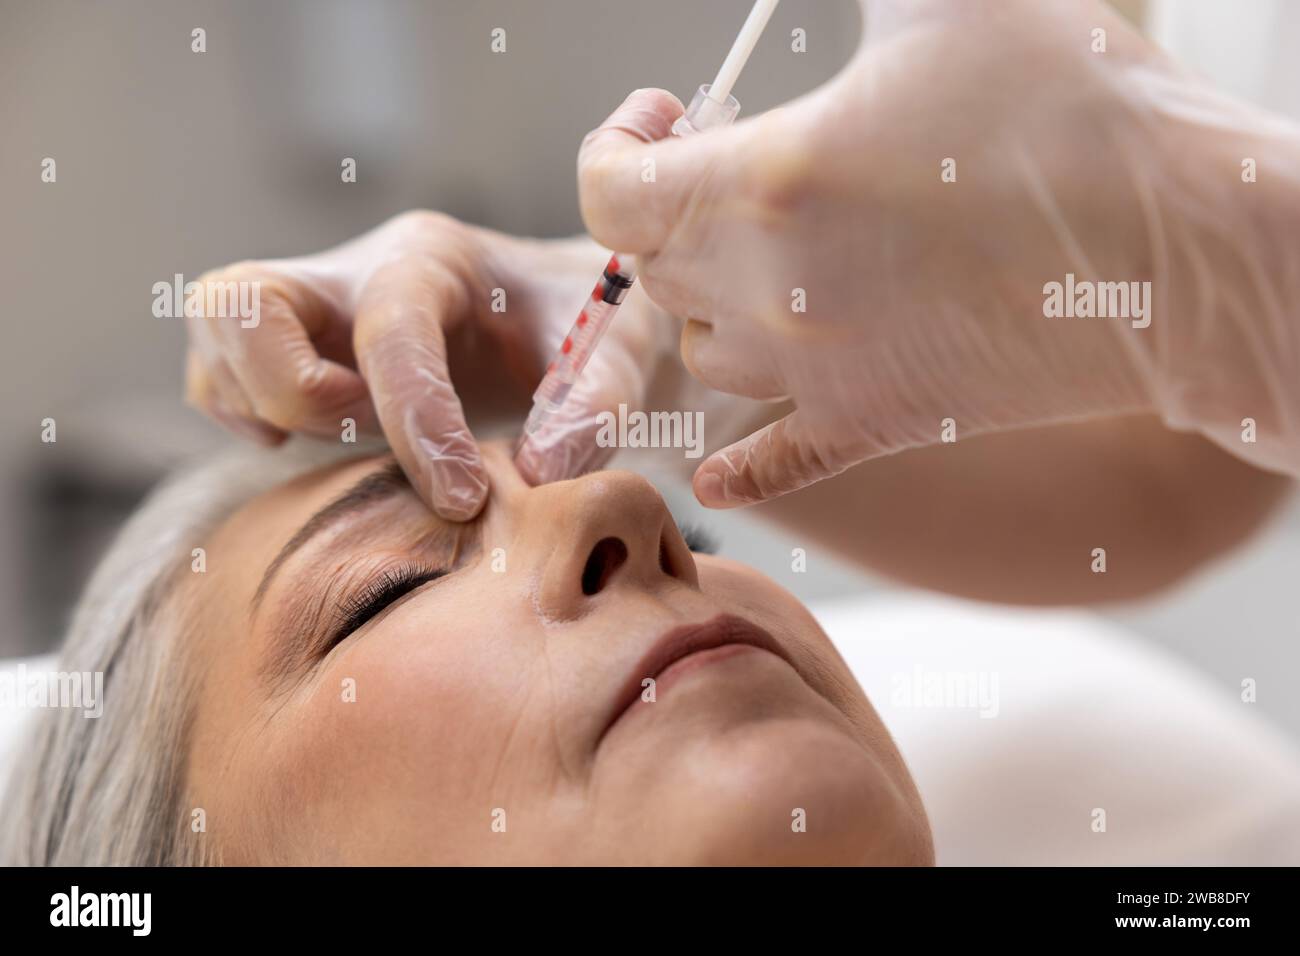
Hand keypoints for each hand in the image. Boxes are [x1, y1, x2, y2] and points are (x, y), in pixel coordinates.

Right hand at [185, 211, 673, 517]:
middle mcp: (357, 271)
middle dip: (293, 389)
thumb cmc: (599, 326)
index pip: (392, 332)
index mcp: (436, 259)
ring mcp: (315, 305)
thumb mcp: (623, 350)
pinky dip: (246, 415)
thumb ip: (595, 405)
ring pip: (216, 330)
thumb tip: (539, 472)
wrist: (576, 314)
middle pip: (245, 300)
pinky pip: (219, 373)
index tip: (463, 499)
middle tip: (367, 434)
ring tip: (354, 434)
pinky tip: (321, 439)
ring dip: (266, 402)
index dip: (416, 423)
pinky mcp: (294, 347)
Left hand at [579, 0, 1299, 506]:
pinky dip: (741, 463)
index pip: (610, 193)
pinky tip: (720, 468)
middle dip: (673, 210)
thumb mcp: (944, 2)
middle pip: (657, 269)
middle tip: (729, 169)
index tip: (668, 116)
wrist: (1183, 247)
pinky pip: (774, 466)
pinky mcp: (877, 424)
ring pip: (706, 353)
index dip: (616, 145)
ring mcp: (820, 376)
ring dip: (711, 303)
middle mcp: (772, 296)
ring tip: (764, 258)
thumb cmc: (1073, 108)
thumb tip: (835, 5)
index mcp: (764, 188)